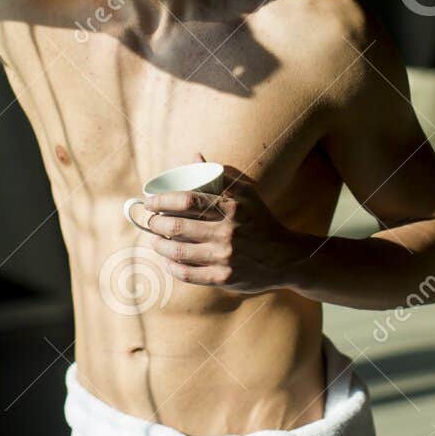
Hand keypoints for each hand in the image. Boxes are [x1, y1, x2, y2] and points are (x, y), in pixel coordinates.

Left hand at [139, 153, 305, 293]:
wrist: (285, 257)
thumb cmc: (260, 221)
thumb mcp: (246, 194)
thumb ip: (219, 176)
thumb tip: (194, 157)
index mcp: (232, 207)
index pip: (188, 199)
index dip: (163, 200)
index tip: (151, 202)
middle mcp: (228, 232)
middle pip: (177, 226)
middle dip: (155, 223)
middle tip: (150, 221)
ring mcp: (225, 257)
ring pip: (178, 251)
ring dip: (159, 245)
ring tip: (154, 241)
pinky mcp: (224, 278)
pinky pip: (187, 274)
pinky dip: (172, 266)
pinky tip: (167, 260)